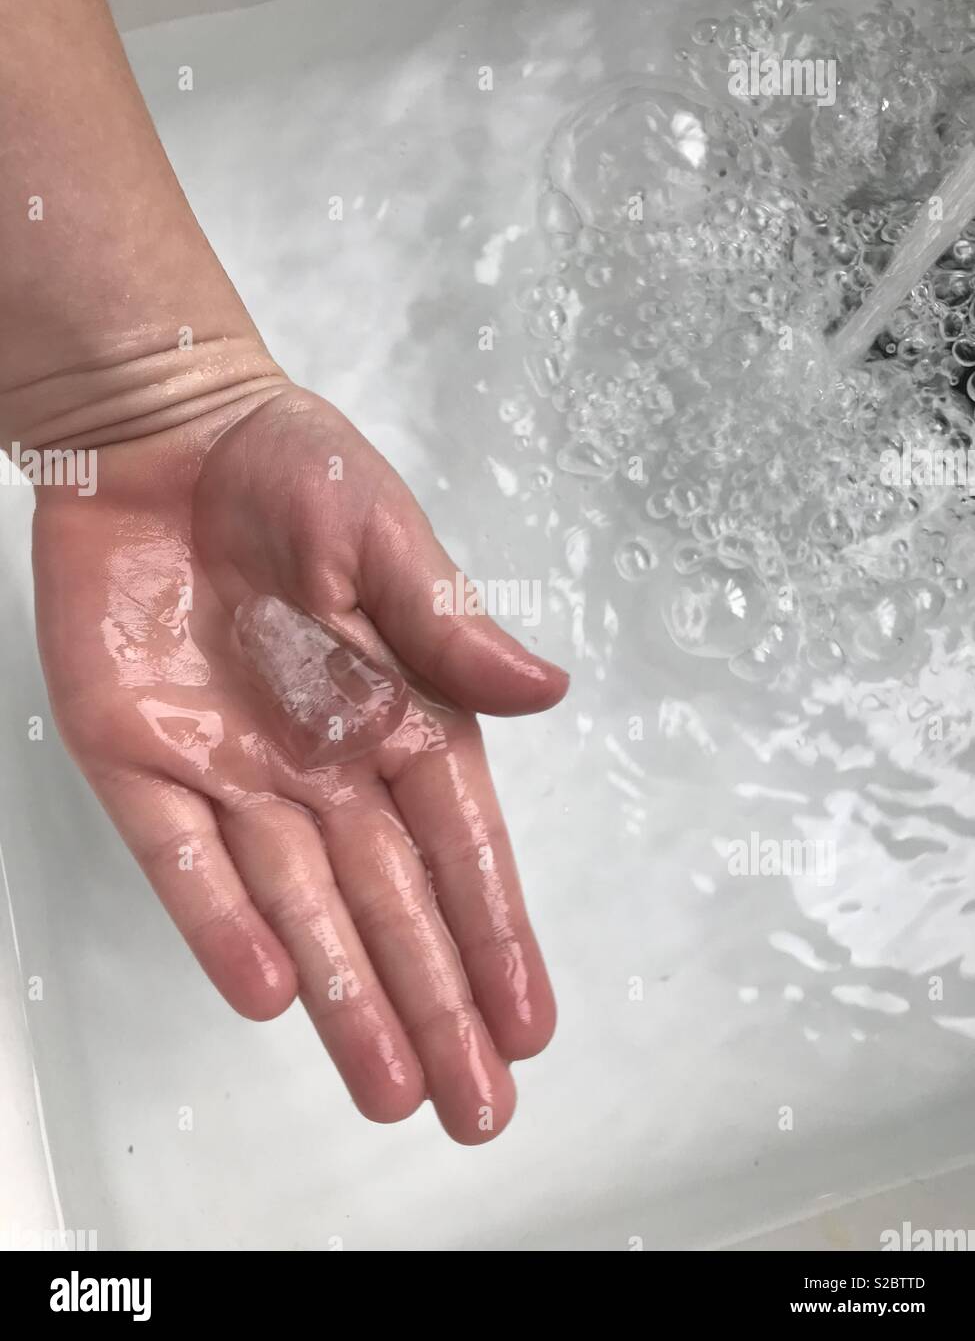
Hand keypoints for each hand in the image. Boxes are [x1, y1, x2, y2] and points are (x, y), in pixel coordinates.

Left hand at [33, 383, 567, 1143]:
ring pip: (298, 909)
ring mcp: (234, 772)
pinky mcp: (142, 763)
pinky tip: (271, 993)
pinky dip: (222, 926)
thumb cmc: (286, 466)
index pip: (461, 846)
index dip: (495, 933)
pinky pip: (185, 862)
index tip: (528, 1020)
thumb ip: (452, 626)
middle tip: (475, 1106)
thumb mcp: (383, 535)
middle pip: (390, 905)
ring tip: (391, 1089)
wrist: (155, 429)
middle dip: (435, 1004)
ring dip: (345, 1000)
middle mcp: (326, 762)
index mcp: (400, 710)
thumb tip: (546, 689)